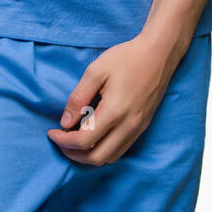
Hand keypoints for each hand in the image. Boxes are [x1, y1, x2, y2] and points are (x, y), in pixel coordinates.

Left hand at [47, 36, 177, 165]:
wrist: (159, 53)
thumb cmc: (127, 58)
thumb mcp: (96, 70)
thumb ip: (78, 98)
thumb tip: (65, 122)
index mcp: (115, 111)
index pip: (84, 141)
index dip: (63, 141)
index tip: (52, 132)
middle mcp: (128, 126)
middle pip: (96, 158)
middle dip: (73, 154)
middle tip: (61, 140)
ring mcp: (138, 128)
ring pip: (110, 158)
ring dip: (89, 156)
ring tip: (75, 141)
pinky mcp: (143, 126)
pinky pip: (120, 150)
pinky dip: (103, 150)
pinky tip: (95, 136)